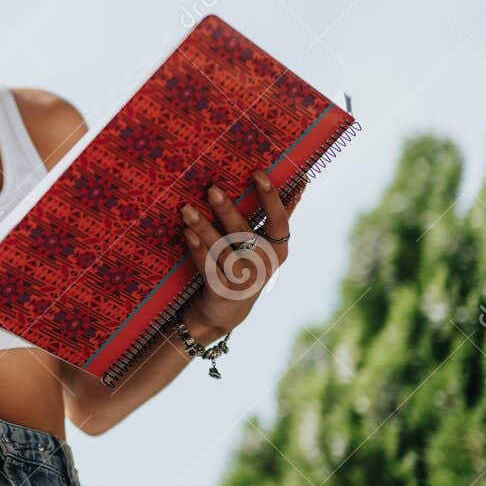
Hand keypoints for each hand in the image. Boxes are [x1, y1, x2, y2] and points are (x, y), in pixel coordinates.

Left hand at [176, 170, 303, 343]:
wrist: (226, 312)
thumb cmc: (246, 267)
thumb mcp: (265, 246)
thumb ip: (278, 217)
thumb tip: (300, 181)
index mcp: (278, 249)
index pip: (279, 219)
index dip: (270, 196)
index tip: (257, 173)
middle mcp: (263, 264)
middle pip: (243, 232)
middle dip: (226, 210)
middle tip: (211, 188)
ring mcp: (242, 279)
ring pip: (220, 248)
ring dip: (202, 227)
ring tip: (186, 209)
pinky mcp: (222, 291)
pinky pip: (207, 265)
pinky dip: (197, 249)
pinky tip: (186, 232)